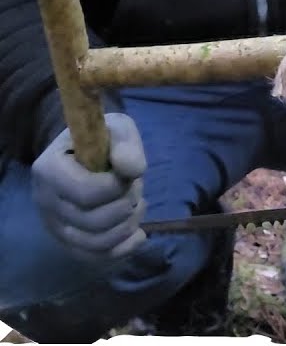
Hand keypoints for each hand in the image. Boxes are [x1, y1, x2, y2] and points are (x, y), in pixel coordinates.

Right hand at [31, 112, 146, 262]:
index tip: (129, 173)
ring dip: (128, 224)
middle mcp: (45, 201)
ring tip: (137, 205)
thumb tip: (131, 169)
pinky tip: (138, 233)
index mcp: (48, 170)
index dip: (118, 187)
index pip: (86, 193)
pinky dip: (125, 248)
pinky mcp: (69, 242)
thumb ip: (126, 143)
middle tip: (135, 187)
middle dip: (127, 204)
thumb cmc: (102, 140)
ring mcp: (55, 225)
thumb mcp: (117, 128)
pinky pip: (97, 258)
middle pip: (93, 221)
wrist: (89, 155)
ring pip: (96, 243)